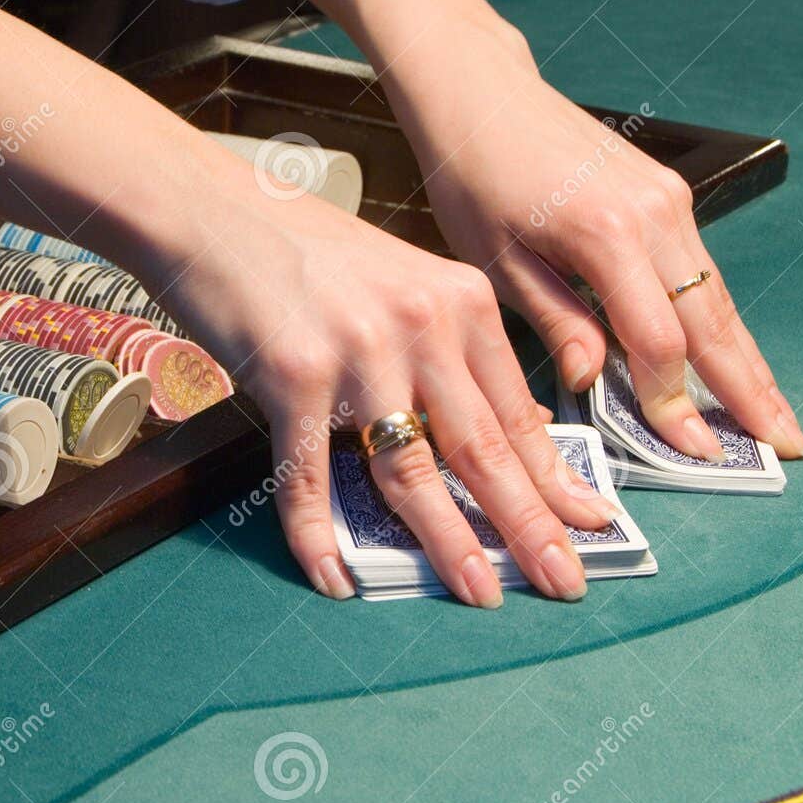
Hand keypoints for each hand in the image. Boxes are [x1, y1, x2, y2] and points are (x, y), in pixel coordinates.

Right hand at [153, 176, 624, 605]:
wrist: (213, 209)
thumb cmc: (304, 250)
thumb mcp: (400, 283)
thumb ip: (447, 350)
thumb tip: (495, 433)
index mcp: (460, 301)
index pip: (517, 410)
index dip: (554, 480)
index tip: (589, 526)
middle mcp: (419, 326)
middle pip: (482, 448)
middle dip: (528, 526)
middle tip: (564, 581)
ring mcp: (356, 352)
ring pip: (411, 471)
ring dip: (448, 543)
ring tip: (479, 593)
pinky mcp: (291, 374)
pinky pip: (308, 475)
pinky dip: (316, 534)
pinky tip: (334, 577)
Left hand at [381, 15, 802, 461]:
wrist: (483, 96)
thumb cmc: (473, 177)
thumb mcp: (496, 261)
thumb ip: (554, 320)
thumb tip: (590, 381)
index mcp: (606, 233)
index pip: (656, 339)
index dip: (674, 400)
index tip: (691, 450)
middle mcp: (653, 213)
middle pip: (711, 319)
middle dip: (749, 389)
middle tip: (785, 446)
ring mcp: (668, 199)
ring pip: (717, 295)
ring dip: (747, 357)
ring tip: (775, 414)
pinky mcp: (667, 192)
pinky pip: (702, 270)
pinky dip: (721, 318)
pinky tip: (735, 355)